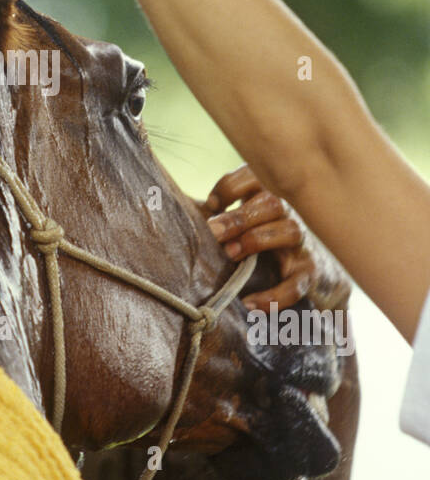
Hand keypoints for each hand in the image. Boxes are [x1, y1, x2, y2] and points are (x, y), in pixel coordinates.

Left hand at [203, 165, 351, 312]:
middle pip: (273, 202)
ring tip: (230, 254)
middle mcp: (289, 213)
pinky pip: (297, 284)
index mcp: (266, 194)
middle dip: (240, 217)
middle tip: (213, 233)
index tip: (210, 205)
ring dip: (257, 241)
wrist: (295, 273)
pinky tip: (249, 304)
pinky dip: (274, 296)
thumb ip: (209, 214)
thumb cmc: (251, 237)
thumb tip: (172, 207)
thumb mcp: (231, 220)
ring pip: (291, 230)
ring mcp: (302, 242)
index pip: (254, 176)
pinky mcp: (308, 273)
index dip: (230, 188)